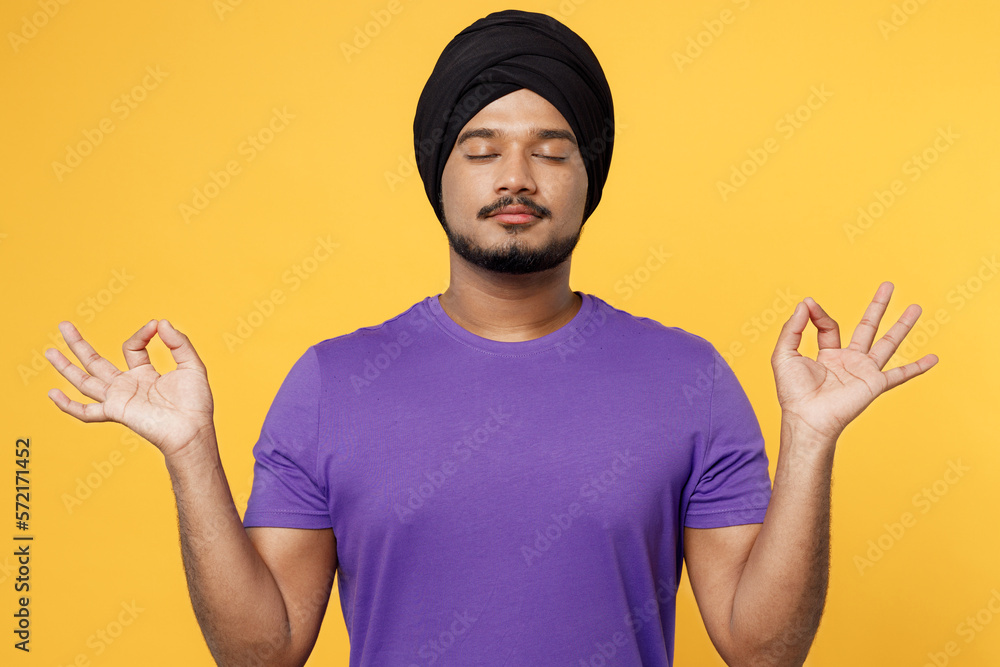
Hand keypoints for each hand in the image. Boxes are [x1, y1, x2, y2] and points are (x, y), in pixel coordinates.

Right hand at [45, 319, 214, 458]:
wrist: (192, 429)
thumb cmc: (195, 403)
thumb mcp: (192, 365)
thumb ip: (178, 343)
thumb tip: (161, 322)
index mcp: (145, 374)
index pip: (131, 348)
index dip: (141, 334)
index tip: (154, 326)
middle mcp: (127, 386)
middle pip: (95, 362)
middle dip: (78, 344)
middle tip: (63, 325)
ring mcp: (118, 399)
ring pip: (84, 381)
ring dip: (65, 367)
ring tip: (48, 351)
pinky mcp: (115, 412)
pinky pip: (87, 411)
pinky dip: (68, 405)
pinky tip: (52, 394)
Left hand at [771, 282, 937, 440]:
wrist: (807, 417)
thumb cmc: (792, 391)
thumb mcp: (784, 354)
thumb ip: (792, 329)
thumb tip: (804, 304)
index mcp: (828, 355)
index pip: (830, 326)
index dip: (819, 314)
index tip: (809, 305)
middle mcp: (849, 361)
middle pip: (867, 328)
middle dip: (878, 307)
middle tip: (888, 286)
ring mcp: (864, 371)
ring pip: (888, 343)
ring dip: (903, 325)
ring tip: (916, 307)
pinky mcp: (875, 383)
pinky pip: (900, 374)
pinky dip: (918, 367)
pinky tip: (933, 358)